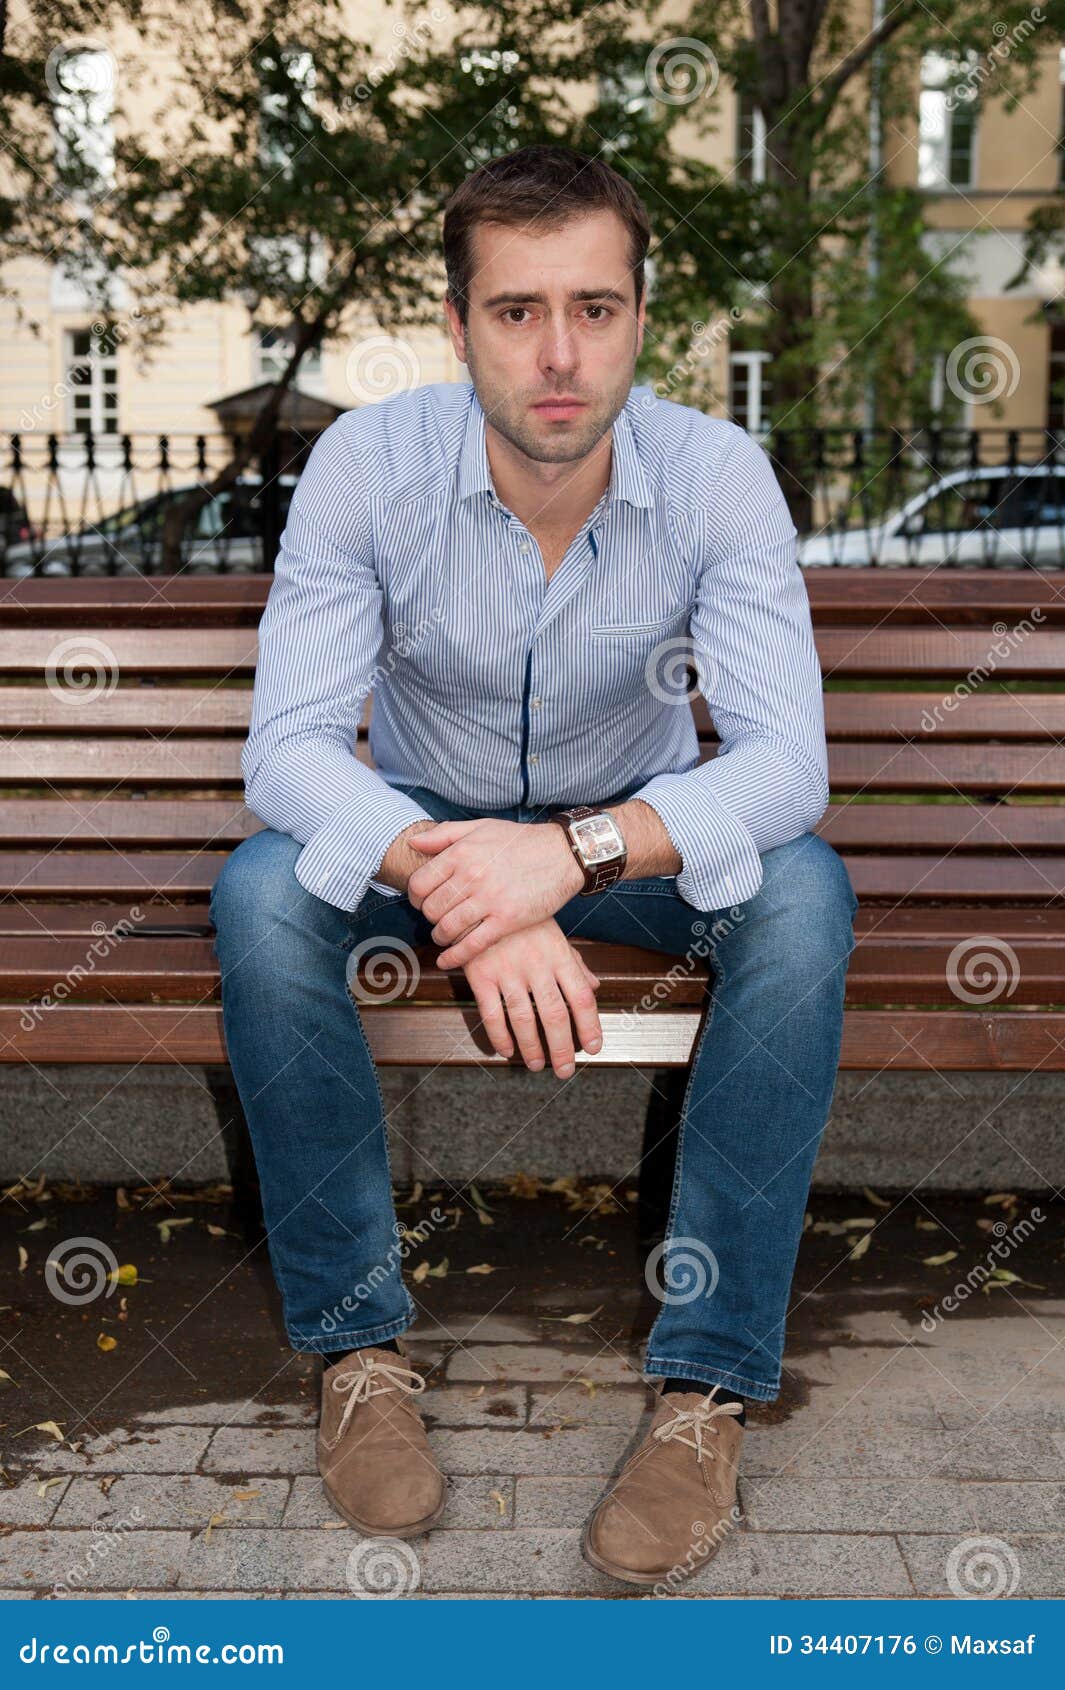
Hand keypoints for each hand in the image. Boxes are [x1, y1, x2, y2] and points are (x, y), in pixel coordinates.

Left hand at [406, 817, 583, 967]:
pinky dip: (455, 957)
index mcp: (461, 853)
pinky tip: (447, 960)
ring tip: (444, 936)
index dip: (414, 897)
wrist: (563, 854)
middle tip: (437, 918)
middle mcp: (472, 876)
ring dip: (441, 937)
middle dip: (429, 917)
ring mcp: (489, 900)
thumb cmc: (520, 841)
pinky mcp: (507, 920)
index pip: (419, 884)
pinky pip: (472, 945)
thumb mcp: (481, 827)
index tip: (421, 902)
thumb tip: (413, 844)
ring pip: (448, 928)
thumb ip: (444, 834)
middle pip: (431, 908)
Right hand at [463, 918, 602, 1077]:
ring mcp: (507, 970)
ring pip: (523, 1019)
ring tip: (536, 1064)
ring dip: (531, 1047)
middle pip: (555, 1015)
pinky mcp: (480, 975)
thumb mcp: (554, 934)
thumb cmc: (523, 919)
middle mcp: (537, 965)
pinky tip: (507, 1050)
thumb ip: (574, 963)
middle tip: (564, 1070)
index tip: (593, 1048)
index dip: (590, 1026)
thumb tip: (594, 987)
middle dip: (562, 1048)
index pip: (582, 997)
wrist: (482, 898)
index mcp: (559, 955)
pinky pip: (492, 1014)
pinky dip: (500, 1036)